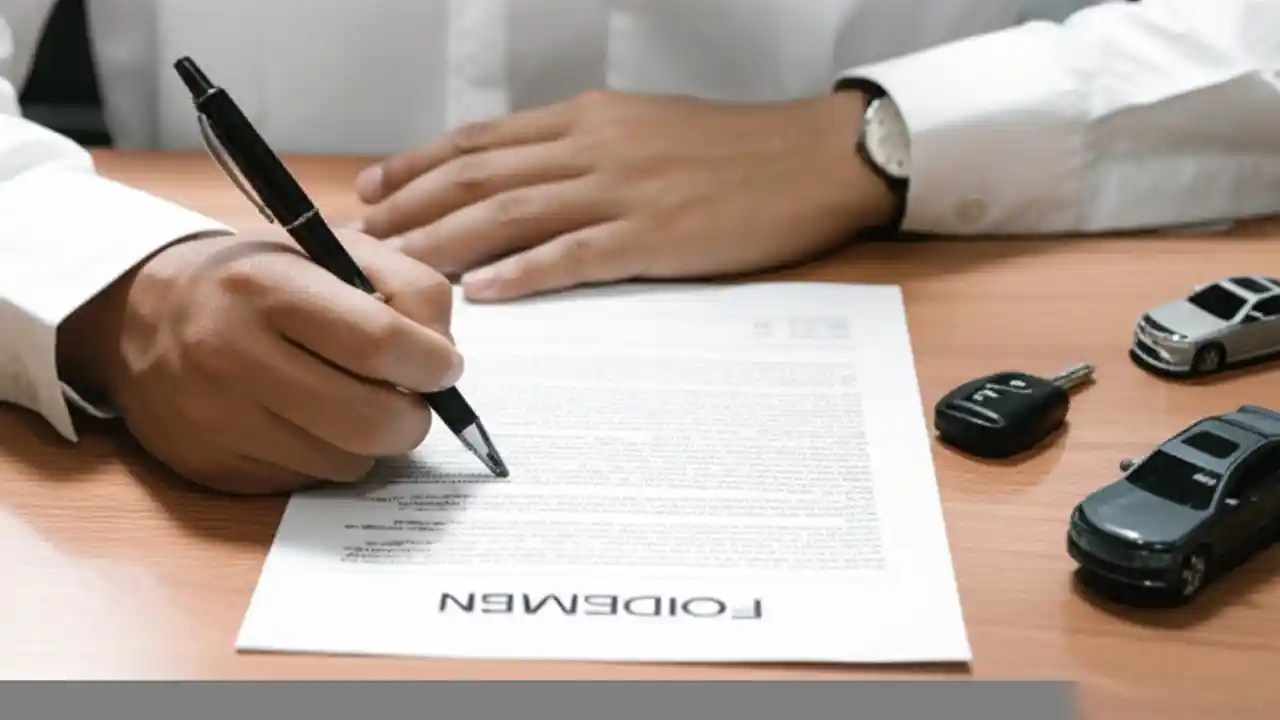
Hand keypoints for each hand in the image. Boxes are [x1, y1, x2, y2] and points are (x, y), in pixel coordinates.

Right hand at [57, 229, 460, 493]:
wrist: (142, 316)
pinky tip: (306, 421)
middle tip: (413, 399)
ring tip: (352, 400)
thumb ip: (405, 287)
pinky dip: (329, 457)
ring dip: (372, 440)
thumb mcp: (329, 250)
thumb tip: (446, 363)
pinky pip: (309, 481)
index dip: (432, 362)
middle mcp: (231, 353)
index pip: (379, 342)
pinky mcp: (213, 467)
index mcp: (267, 286)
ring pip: (348, 462)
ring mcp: (217, 419)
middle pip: (371, 420)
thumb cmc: (259, 280)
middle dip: (415, 417)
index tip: (443, 365)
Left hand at [354, 90, 894, 300]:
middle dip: (412, 209)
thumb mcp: (646, 128)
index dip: (419, 165)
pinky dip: (522, 273)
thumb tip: (525, 174)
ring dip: (444, 243)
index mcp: (588, 119)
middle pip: (479, 176)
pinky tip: (482, 292)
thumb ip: (584, 148)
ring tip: (395, 270)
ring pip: (511, 214)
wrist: (811, 158)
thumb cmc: (731, 148)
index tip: (374, 188)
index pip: (482, 140)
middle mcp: (593, 147)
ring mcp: (621, 190)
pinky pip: (573, 256)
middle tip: (359, 240)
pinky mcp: (654, 236)